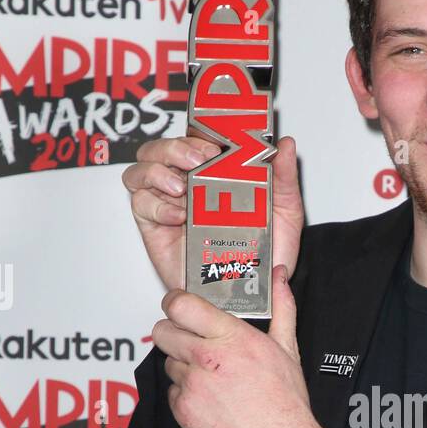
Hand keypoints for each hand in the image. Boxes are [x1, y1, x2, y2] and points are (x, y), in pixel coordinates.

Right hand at [122, 130, 304, 292]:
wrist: (253, 295)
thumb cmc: (266, 255)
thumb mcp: (285, 212)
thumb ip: (284, 177)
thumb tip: (284, 144)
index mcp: (216, 174)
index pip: (194, 138)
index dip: (198, 132)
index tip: (216, 142)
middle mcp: (188, 185)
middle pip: (161, 148)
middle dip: (176, 147)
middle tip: (200, 161)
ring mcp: (168, 205)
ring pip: (141, 170)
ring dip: (158, 170)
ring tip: (182, 187)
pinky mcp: (155, 229)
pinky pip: (141, 205)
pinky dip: (156, 205)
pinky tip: (179, 216)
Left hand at [150, 262, 325, 427]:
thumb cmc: (286, 402)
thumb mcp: (287, 349)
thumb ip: (281, 308)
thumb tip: (281, 277)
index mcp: (231, 338)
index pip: (181, 305)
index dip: (174, 302)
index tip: (179, 307)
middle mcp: (207, 359)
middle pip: (162, 331)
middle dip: (172, 333)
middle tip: (189, 341)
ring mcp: (192, 386)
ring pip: (168, 363)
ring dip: (183, 367)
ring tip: (210, 377)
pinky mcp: (183, 411)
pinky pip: (172, 392)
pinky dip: (185, 395)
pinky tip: (209, 400)